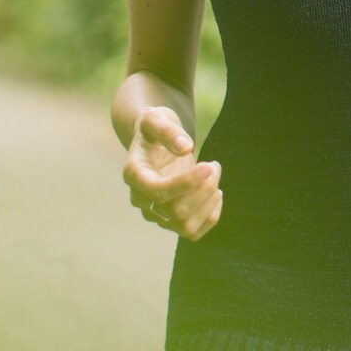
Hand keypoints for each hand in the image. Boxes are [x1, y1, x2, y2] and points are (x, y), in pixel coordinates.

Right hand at [123, 107, 222, 239]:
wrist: (155, 141)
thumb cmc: (155, 128)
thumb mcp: (157, 118)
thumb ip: (168, 131)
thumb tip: (185, 148)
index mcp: (133, 174)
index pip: (157, 191)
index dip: (185, 183)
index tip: (209, 166)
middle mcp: (141, 199)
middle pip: (174, 211)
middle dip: (203, 190)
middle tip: (214, 165)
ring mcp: (156, 214)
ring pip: (185, 226)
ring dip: (208, 203)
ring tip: (215, 177)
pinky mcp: (171, 221)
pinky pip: (193, 232)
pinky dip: (211, 216)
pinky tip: (216, 193)